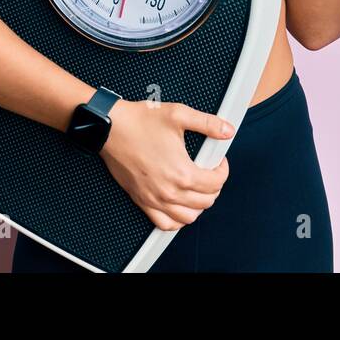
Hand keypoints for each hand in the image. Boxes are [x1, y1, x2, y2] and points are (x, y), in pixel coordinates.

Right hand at [98, 98, 232, 230]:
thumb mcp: (178, 115)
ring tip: (197, 188)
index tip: (218, 161)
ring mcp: (155, 199)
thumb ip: (207, 123)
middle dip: (213, 187)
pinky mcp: (142, 201)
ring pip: (188, 218)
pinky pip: (165, 224)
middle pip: (206, 202)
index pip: (216, 183)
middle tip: (210, 172)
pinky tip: (180, 206)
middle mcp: (169, 191)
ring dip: (198, 205)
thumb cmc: (140, 121)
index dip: (223, 170)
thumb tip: (227, 131)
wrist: (111, 128)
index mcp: (182, 172)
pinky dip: (177, 220)